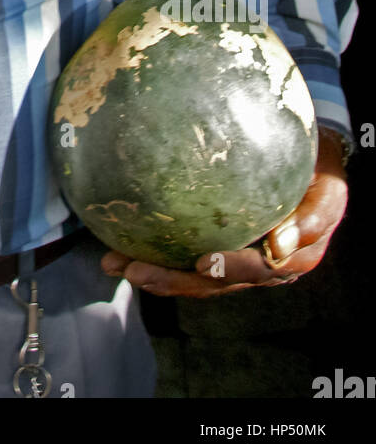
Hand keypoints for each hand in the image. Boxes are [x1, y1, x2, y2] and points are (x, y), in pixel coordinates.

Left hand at [100, 125, 347, 296]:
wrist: (316, 162)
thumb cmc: (321, 173)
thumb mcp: (329, 193)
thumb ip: (313, 218)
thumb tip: (279, 246)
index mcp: (287, 260)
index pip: (250, 271)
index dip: (224, 270)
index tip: (197, 263)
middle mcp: (257, 267)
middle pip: (210, 282)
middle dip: (169, 279)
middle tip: (131, 269)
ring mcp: (237, 260)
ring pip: (192, 274)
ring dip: (154, 271)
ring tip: (114, 262)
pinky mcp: (220, 245)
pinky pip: (186, 253)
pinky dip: (157, 250)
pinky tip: (124, 240)